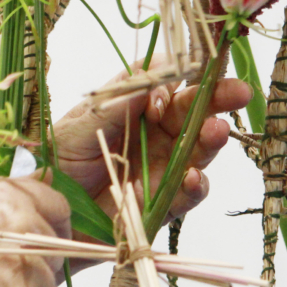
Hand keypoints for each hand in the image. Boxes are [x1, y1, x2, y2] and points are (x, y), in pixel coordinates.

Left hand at [52, 66, 251, 230]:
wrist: (48, 210)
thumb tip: (152, 75)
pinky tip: (192, 177)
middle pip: (193, 110)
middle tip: (239, 91)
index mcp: (132, 106)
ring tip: (216, 131)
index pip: (165, 80)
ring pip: (199, 148)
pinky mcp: (163, 202)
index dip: (176, 76)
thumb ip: (115, 105)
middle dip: (217, 98)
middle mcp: (154, 133)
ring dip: (211, 139)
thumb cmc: (57, 163)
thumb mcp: (79, 127)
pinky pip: (188, 193)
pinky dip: (195, 186)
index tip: (175, 81)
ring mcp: (162, 166)